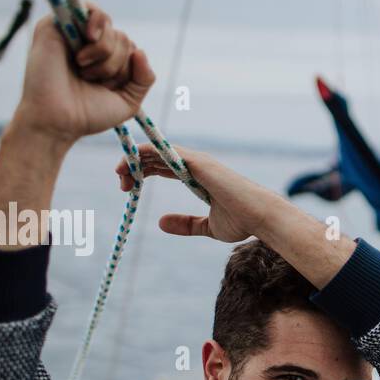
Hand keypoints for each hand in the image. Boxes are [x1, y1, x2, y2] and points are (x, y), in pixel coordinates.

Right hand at [12, 3, 154, 143]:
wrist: (58, 120)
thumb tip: (140, 51)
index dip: (127, 71)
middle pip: (123, 38)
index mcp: (105, 60)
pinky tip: (89, 39)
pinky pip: (90, 7)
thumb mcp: (128, 101)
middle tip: (91, 80)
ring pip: (110, 26)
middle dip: (115, 64)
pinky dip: (97, 27)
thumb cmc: (88, 114)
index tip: (107, 88)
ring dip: (104, 53)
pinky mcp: (56, 24)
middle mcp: (89, 45)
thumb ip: (144, 78)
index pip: (131, 50)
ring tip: (83, 69)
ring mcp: (72, 33)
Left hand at [115, 144, 357, 288]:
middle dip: (134, 165)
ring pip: (159, 152)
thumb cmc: (242, 222)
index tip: (126, 186)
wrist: (260, 217)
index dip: (143, 172)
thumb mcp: (207, 227)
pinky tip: (132, 157)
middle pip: (157, 157)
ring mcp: (197, 161)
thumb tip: (160, 223)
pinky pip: (166, 151)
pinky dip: (147, 152)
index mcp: (196, 176)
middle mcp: (195, 164)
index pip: (163, 167)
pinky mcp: (198, 162)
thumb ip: (186, 224)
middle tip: (119, 180)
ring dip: (136, 158)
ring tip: (119, 170)